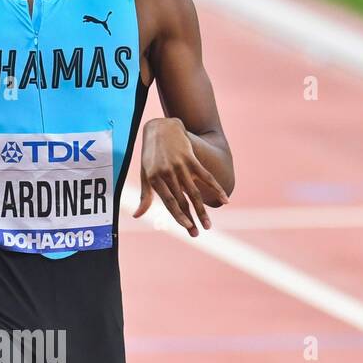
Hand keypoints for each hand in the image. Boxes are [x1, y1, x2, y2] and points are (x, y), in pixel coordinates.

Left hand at [134, 117, 229, 236]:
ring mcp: (181, 166)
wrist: (161, 128)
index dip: (178, 216)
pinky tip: (224, 200)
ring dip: (202, 210)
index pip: (169, 202)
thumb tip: (137, 216)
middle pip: (183, 200)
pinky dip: (216, 188)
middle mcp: (169, 173)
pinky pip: (206, 177)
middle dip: (191, 218)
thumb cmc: (150, 155)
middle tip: (197, 233)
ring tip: (208, 225)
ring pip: (195, 192)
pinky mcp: (192, 159)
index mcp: (155, 179)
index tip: (187, 227)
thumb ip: (144, 196)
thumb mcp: (145, 174)